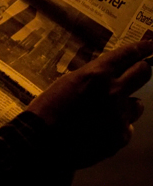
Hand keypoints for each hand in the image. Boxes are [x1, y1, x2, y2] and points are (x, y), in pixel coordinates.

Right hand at [27, 40, 152, 167]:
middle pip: (143, 74)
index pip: (127, 54)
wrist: (44, 140)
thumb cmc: (49, 108)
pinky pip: (127, 127)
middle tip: (138, 71)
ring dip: (127, 104)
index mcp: (97, 74)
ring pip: (138, 104)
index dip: (142, 48)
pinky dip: (118, 127)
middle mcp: (114, 91)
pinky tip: (101, 130)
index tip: (150, 45)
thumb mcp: (68, 82)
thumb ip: (92, 78)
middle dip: (142, 70)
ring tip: (109, 111)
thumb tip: (106, 76)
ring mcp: (120, 116)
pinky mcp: (120, 137)